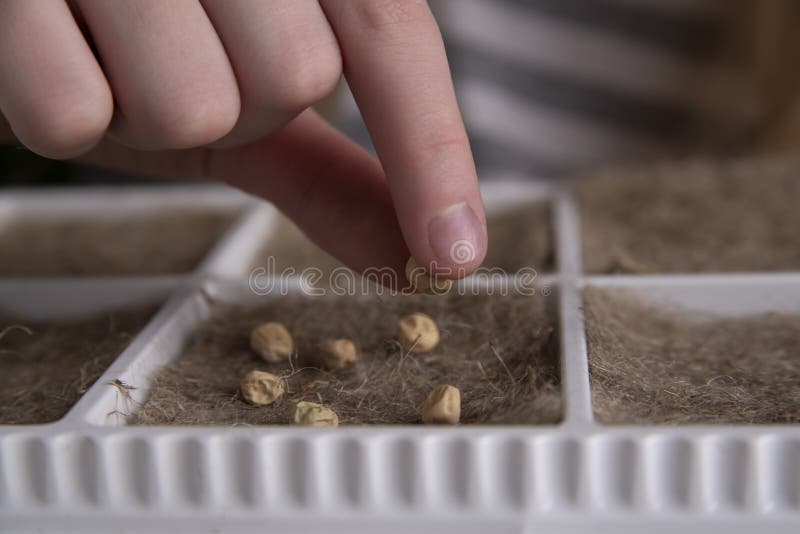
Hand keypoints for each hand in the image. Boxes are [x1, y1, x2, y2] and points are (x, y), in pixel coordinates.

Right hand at [0, 1, 485, 281]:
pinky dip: (60, 111)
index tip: (452, 252)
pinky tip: (49, 53)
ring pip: (191, 104)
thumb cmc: (124, 27)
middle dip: (237, 105)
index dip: (429, 151)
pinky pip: (72, 114)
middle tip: (175, 57)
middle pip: (292, 77)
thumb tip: (419, 253)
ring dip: (145, 111)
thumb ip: (331, 168)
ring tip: (105, 52)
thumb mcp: (238, 83)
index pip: (388, 32)